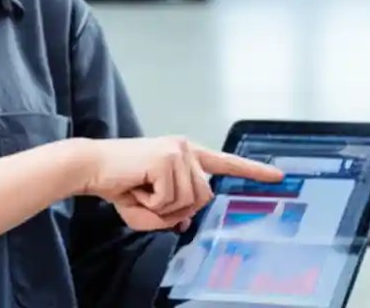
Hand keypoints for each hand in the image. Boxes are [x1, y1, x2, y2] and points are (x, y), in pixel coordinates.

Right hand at [78, 136, 284, 231]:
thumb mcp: (150, 208)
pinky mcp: (167, 159)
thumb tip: (184, 221)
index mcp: (186, 155)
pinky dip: (151, 203)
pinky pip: (170, 200)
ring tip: (140, 191)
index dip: (253, 171)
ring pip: (189, 200)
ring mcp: (178, 151)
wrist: (91, 168)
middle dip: (178, 209)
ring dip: (162, 207)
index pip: (226, 162)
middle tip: (149, 200)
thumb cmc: (119, 184)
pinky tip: (136, 187)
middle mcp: (186, 148)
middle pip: (205, 196)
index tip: (279, 177)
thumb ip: (171, 214)